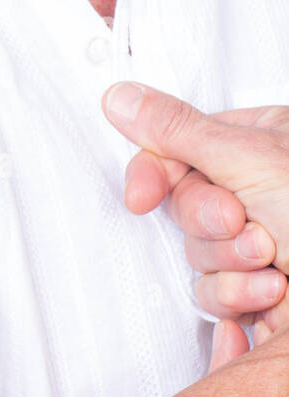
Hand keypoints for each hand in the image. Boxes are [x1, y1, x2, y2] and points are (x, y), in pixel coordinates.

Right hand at [101, 82, 288, 365]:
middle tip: (242, 223)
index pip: (179, 145)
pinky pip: (212, 294)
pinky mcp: (258, 290)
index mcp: (261, 141)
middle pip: (185, 203)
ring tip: (272, 263)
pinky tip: (272, 296)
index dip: (155, 171)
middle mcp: (259, 189)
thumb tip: (122, 97)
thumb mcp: (252, 162)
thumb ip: (178, 131)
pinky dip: (239, 298)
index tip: (143, 196)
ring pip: (196, 254)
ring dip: (230, 265)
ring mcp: (259, 241)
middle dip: (211, 224)